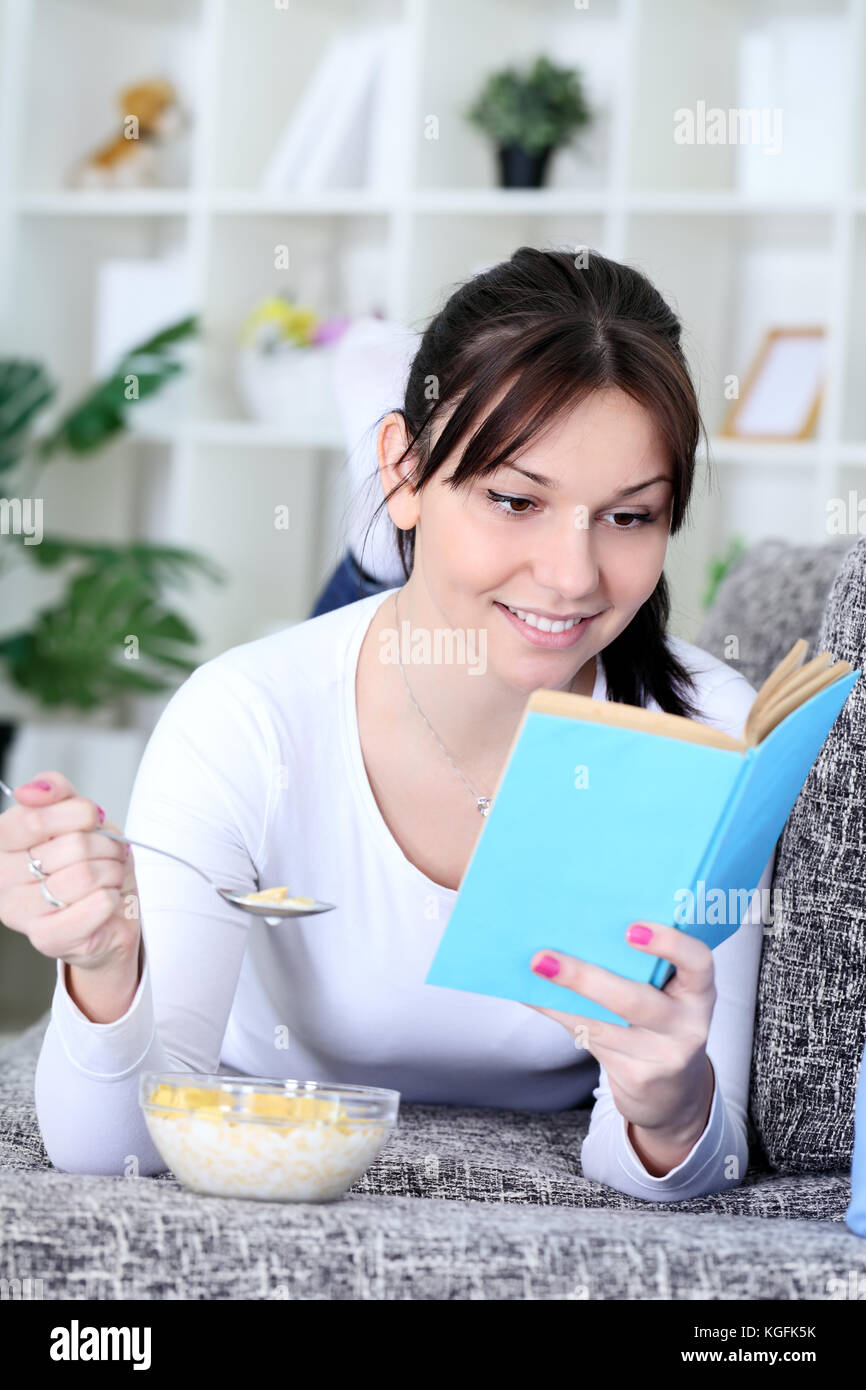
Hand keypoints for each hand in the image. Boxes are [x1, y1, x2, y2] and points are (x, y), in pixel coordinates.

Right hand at [0, 771, 139, 973]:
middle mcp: (3, 880)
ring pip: (85, 876)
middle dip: (104, 846)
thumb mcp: (75, 816)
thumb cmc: (88, 862)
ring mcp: (22, 913)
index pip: (34, 819)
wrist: (107, 912)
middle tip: (108, 853)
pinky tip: (105, 899)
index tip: (92, 817)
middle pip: (71, 847)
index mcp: (3, 844)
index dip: (77, 813)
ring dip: (112, 872)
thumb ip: (56, 792)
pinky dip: (112, 897)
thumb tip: (33, 790)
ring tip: (108, 876)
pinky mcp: (48, 938)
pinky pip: (97, 905)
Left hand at [524, 921, 716, 1168]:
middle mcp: (687, 1025)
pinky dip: (557, 1014)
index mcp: (699, 991)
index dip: (669, 944)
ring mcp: (663, 1056)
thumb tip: (579, 920)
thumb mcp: (670, 993)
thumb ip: (643, 965)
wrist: (672, 1091)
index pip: (698, 962)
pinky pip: (589, 1039)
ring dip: (561, 997)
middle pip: (636, 1001)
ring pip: (604, 1026)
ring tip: (533, 970)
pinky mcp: (635, 1077)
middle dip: (585, 979)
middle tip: (544, 957)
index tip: (631, 929)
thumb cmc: (662, 1022)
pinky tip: (532, 995)